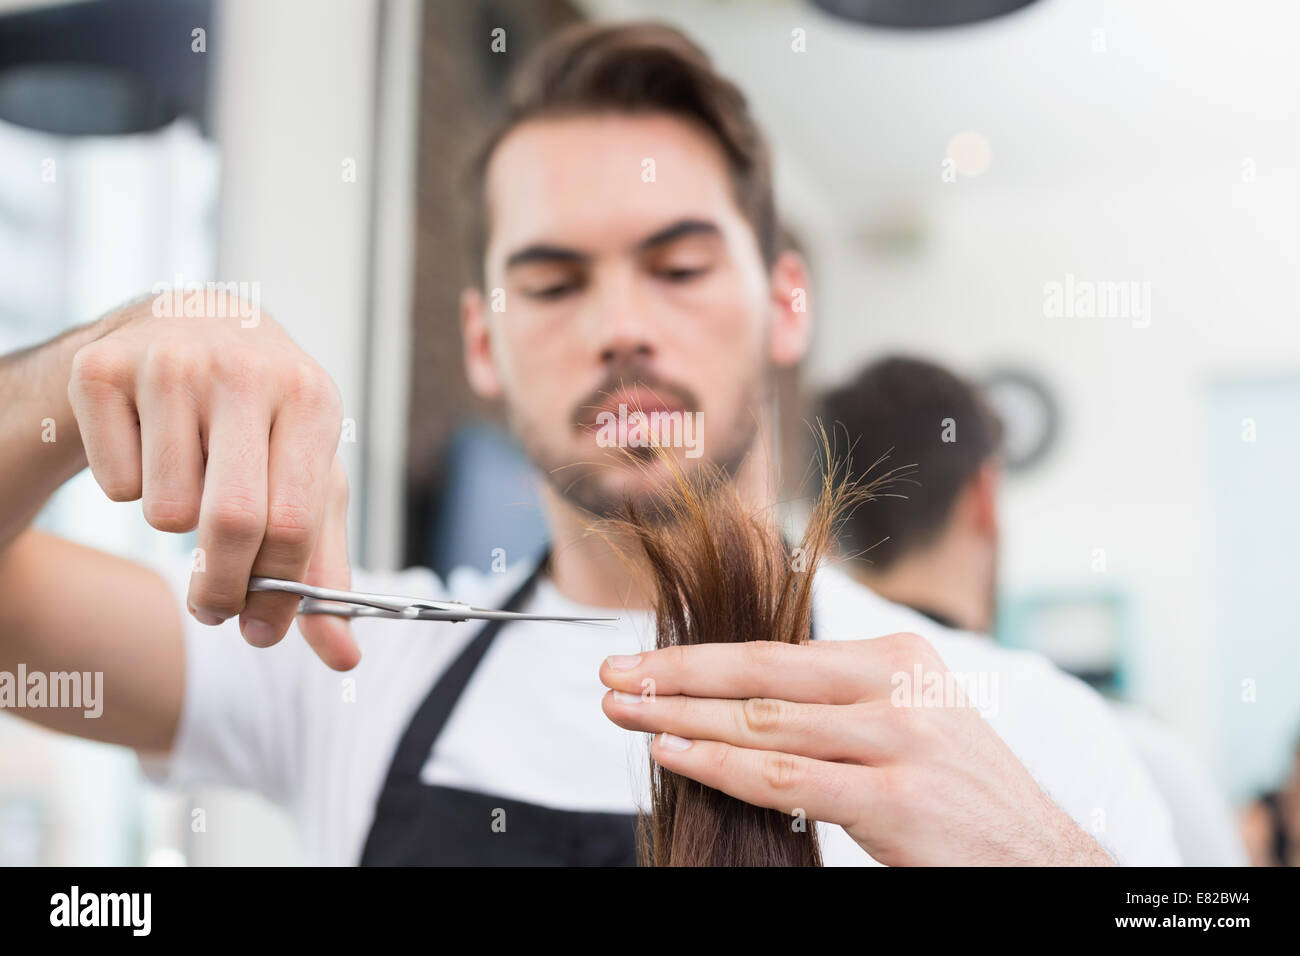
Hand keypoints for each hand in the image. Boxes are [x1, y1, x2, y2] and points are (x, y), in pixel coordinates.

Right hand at [65, 294, 358, 669]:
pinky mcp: (101, 369)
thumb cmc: (259, 422)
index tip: (262, 632)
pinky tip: (148, 444)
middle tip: (212, 609)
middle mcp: (247, 370)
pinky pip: (116, 484)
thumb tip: (346, 660)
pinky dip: (128, 488)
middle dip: (221, 589)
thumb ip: (325, 569)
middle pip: (233, 523)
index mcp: (312, 398)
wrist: (180, 328)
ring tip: (190, 484)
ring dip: (174, 524)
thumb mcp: (306, 478)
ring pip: (165, 510)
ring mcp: (171, 362)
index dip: (281, 595)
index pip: (298, 522)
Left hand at [599, 632, 1113, 865]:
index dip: (698, 658)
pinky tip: (673, 756)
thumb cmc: (956, 788)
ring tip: (627, 714)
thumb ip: (835, 700)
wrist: (1038, 854)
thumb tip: (736, 694)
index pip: (775, 653)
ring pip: (763, 722)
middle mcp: (897, 686)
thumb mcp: (908, 717)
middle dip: (676, 677)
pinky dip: (720, 766)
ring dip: (683, 718)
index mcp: (896, 656)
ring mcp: (900, 739)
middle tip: (612, 676)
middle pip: (760, 676)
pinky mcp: (897, 797)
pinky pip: (787, 778)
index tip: (640, 660)